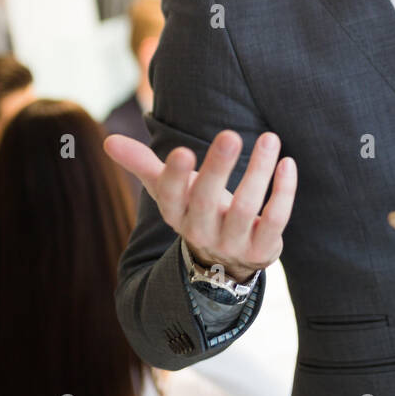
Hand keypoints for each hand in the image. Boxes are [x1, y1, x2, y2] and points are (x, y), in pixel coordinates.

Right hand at [104, 130, 295, 282]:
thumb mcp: (169, 191)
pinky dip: (283, 193)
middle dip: (217, 169)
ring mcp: (232, 243)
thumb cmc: (197, 210)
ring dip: (259, 172)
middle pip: (206, 201)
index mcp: (177, 214)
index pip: (170, 197)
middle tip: (230, 135)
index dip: (174, 177)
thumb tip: (107, 141)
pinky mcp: (263, 248)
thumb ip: (143, 164)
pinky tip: (287, 163)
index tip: (182, 152)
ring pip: (245, 208)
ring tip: (270, 138)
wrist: (227, 260)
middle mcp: (201, 231)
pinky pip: (274, 220)